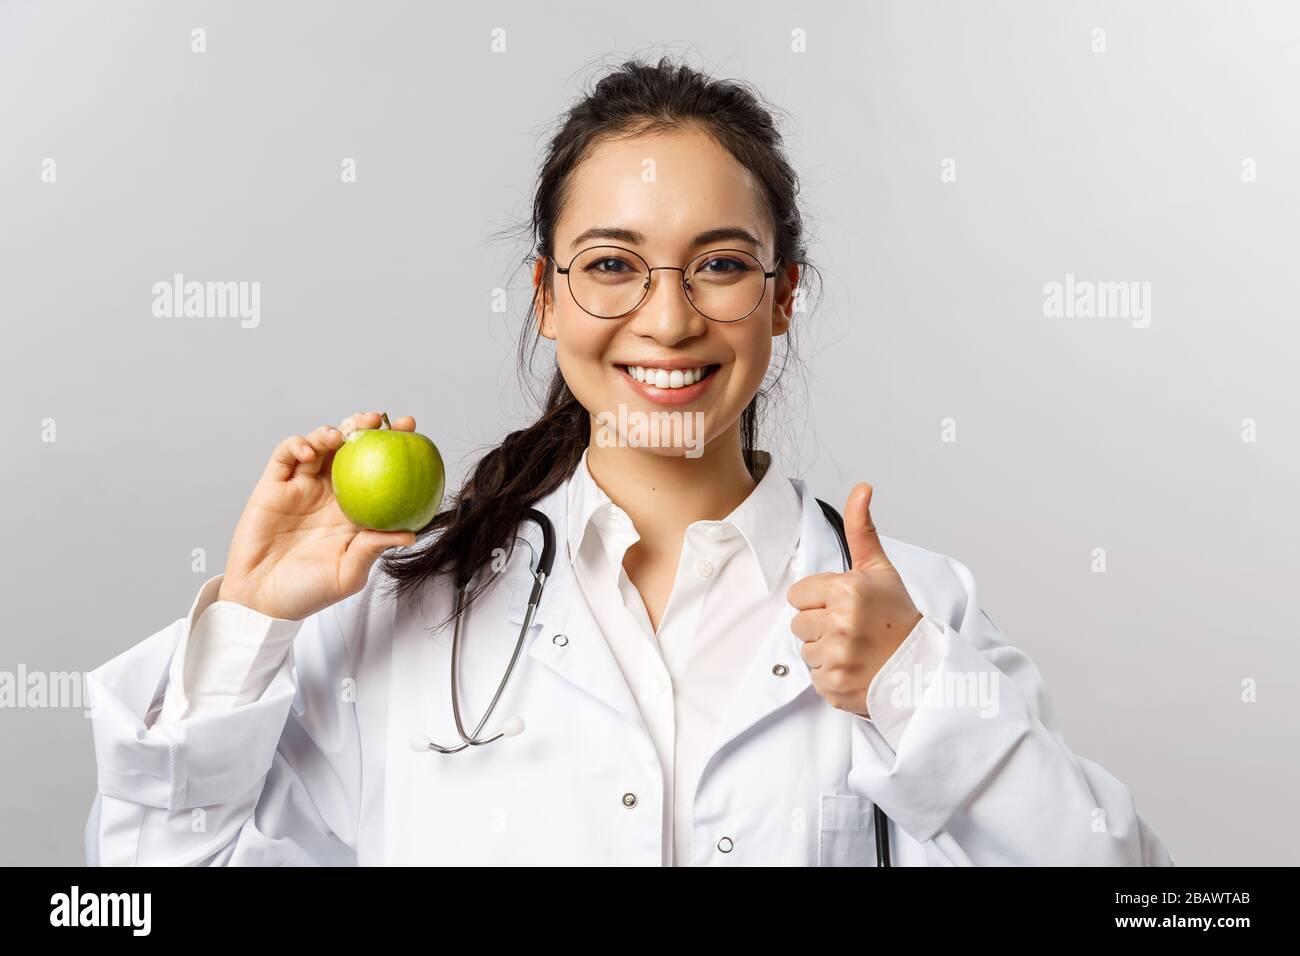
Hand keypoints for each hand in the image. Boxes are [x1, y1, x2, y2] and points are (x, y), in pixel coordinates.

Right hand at [217, 411, 419, 620]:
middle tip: (378, 419)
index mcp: (354, 509)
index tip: (411, 429)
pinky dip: (297, 445)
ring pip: (318, 444)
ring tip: (341, 436)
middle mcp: (330, 493)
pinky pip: (285, 456)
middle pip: (349, 448)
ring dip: (330, 432)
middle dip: (364, 426)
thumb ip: (373, 549)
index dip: (393, 447)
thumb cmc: (309, 591)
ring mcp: (301, 487)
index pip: (378, 469)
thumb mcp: (349, 574)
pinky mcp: (273, 487)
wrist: (263, 600)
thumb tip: (411, 534)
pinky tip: (310, 450)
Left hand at [787, 482, 922, 716]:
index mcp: (847, 591)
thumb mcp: (880, 570)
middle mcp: (840, 623)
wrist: (923, 666)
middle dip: (820, 626)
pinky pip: (814, 676)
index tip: (846, 607)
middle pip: (798, 623)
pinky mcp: (834, 685)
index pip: (798, 595)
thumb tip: (861, 488)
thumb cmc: (899, 617)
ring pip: (805, 650)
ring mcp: (838, 657)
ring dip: (825, 652)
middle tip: (853, 629)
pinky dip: (831, 675)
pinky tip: (855, 669)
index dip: (819, 601)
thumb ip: (861, 529)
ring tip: (855, 649)